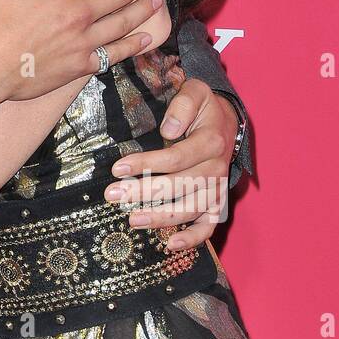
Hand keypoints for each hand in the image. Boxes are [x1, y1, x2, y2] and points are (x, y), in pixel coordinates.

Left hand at [103, 78, 236, 250]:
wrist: (226, 122)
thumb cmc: (203, 107)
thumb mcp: (195, 92)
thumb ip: (182, 106)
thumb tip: (168, 130)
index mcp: (211, 142)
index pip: (176, 157)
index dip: (146, 164)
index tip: (118, 167)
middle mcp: (217, 168)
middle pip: (179, 186)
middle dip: (143, 192)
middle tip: (113, 195)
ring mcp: (218, 188)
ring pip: (191, 209)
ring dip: (161, 218)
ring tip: (132, 219)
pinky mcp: (217, 202)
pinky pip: (210, 225)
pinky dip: (193, 238)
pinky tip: (170, 246)